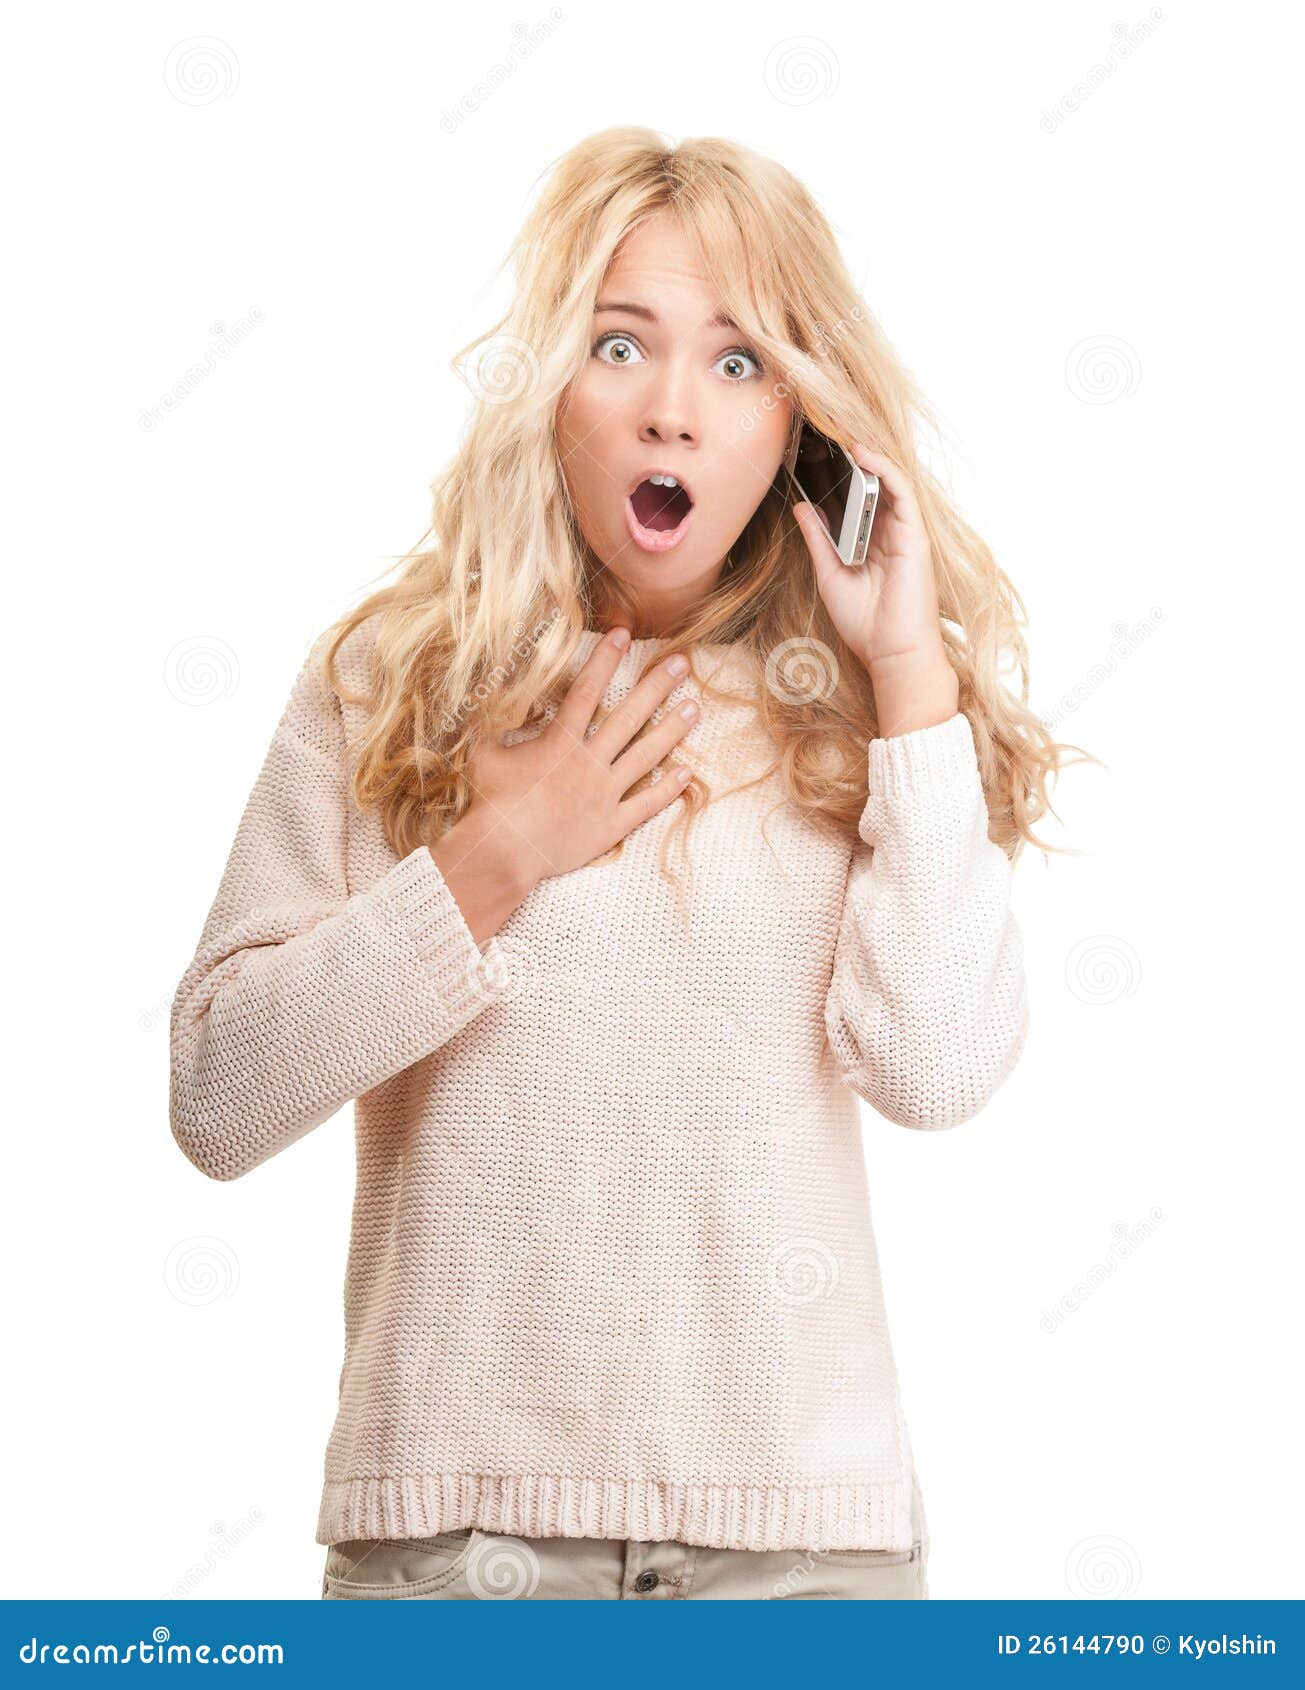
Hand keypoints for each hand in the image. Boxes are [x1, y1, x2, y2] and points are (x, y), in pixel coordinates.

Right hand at [458, 628, 698, 890]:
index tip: (623, 633)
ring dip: (672, 730)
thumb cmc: (489, 801)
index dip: (605, 659)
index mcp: (559, 741)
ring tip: (695, 708)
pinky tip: (688, 772)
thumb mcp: (483, 752)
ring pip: (646, 756)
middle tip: (683, 664)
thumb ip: (492, 722)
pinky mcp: (610, 826)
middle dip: (657, 686)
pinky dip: (668, 790)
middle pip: (629, 717)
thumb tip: (486, 690)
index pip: (587, 690)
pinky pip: (646, 805)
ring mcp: (604, 794)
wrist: (502, 852)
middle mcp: (588, 762)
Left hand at [793, 442, 957, 733]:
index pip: (859, 500)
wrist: (892, 655)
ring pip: (889, 482)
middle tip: (826, 431)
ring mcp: (905, 534)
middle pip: (873, 486)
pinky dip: (884, 469)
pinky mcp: (914, 536)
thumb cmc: (865, 624)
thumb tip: (803, 507)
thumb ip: (819, 539)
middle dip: (852, 458)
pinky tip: (863, 455)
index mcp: (872, 544)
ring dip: (867, 456)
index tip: (817, 452)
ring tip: (841, 433)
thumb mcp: (830, 574)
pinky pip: (902, 492)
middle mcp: (890, 534)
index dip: (842, 474)